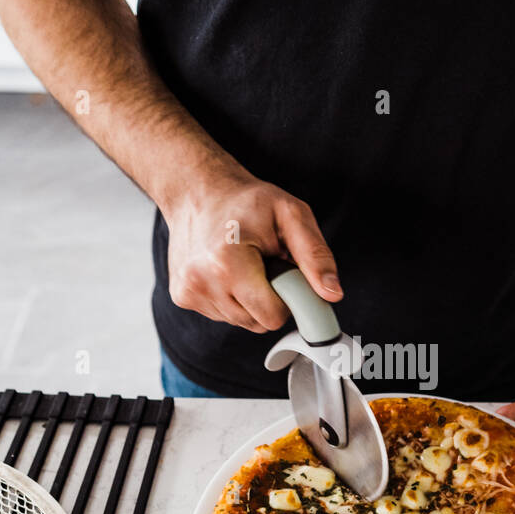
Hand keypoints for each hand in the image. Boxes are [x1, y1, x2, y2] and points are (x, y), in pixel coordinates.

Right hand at [164, 169, 341, 331]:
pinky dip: (232, 298)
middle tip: (265, 263)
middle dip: (270, 299)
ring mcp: (188, 291)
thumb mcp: (291, 214)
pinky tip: (227, 271)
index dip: (287, 297)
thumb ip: (315, 255)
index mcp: (227, 261)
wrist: (197, 190)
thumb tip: (332, 294)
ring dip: (251, 299)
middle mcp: (201, 281)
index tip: (286, 273)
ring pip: (241, 322)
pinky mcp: (182, 296)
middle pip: (258, 323)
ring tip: (245, 264)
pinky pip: (224, 315)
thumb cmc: (247, 201)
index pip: (272, 316)